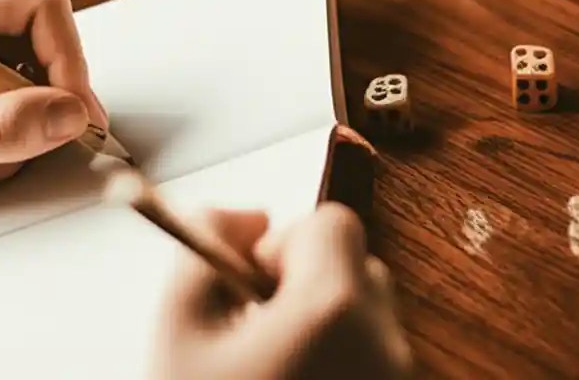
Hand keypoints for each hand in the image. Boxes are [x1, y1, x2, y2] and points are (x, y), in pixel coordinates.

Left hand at [0, 0, 106, 232]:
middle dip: (36, 107)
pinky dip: (4, 131)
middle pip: (44, 42)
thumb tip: (73, 117)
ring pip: (33, 74)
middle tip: (12, 155)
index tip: (73, 119)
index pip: (43, 5)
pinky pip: (13, 90)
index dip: (69, 62)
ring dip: (18, 128)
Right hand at [155, 203, 412, 379]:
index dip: (283, 246)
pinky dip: (342, 357)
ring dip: (324, 325)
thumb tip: (245, 214)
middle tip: (258, 332)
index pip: (332, 222)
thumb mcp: (180, 330)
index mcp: (334, 308)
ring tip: (277, 365)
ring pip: (366, 315)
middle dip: (306, 286)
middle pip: (356, 267)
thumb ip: (204, 246)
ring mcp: (398, 374)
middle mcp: (383, 340)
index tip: (253, 290)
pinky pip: (374, 353)